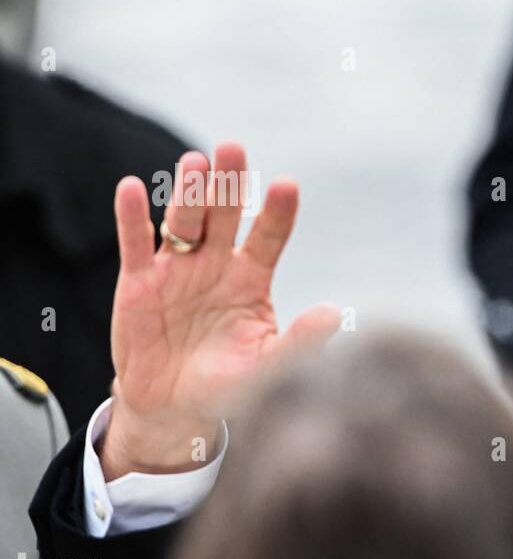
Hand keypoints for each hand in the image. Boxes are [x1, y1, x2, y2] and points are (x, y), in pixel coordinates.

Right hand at [100, 142, 339, 478]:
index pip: (269, 237)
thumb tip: (334, 314)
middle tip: (233, 149)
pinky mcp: (139, 282)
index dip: (277, 213)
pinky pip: (135, 244)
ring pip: (184, 221)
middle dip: (230, 184)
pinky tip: (132, 188)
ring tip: (195, 163)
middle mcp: (216, 264)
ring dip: (189, 192)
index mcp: (252, 278)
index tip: (288, 185)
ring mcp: (177, 269)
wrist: (175, 409)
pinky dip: (132, 217)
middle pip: (225, 215)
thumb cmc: (229, 386)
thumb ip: (301, 342)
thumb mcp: (268, 368)